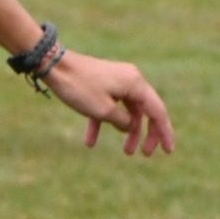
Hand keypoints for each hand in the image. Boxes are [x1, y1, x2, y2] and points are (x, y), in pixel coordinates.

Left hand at [43, 50, 174, 156]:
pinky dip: (102, 122)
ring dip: (126, 131)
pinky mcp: (100, 83)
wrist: (51, 64)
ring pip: (127, 110)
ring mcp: (115, 80)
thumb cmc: (78, 87)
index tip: (168, 152)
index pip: (158, 112)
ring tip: (126, 152)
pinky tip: (90, 142)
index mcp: (136, 84)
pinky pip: (107, 106)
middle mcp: (130, 79)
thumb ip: (124, 122)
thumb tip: (132, 127)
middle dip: (147, 134)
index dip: (164, 133)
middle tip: (146, 153)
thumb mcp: (104, 111)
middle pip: (145, 111)